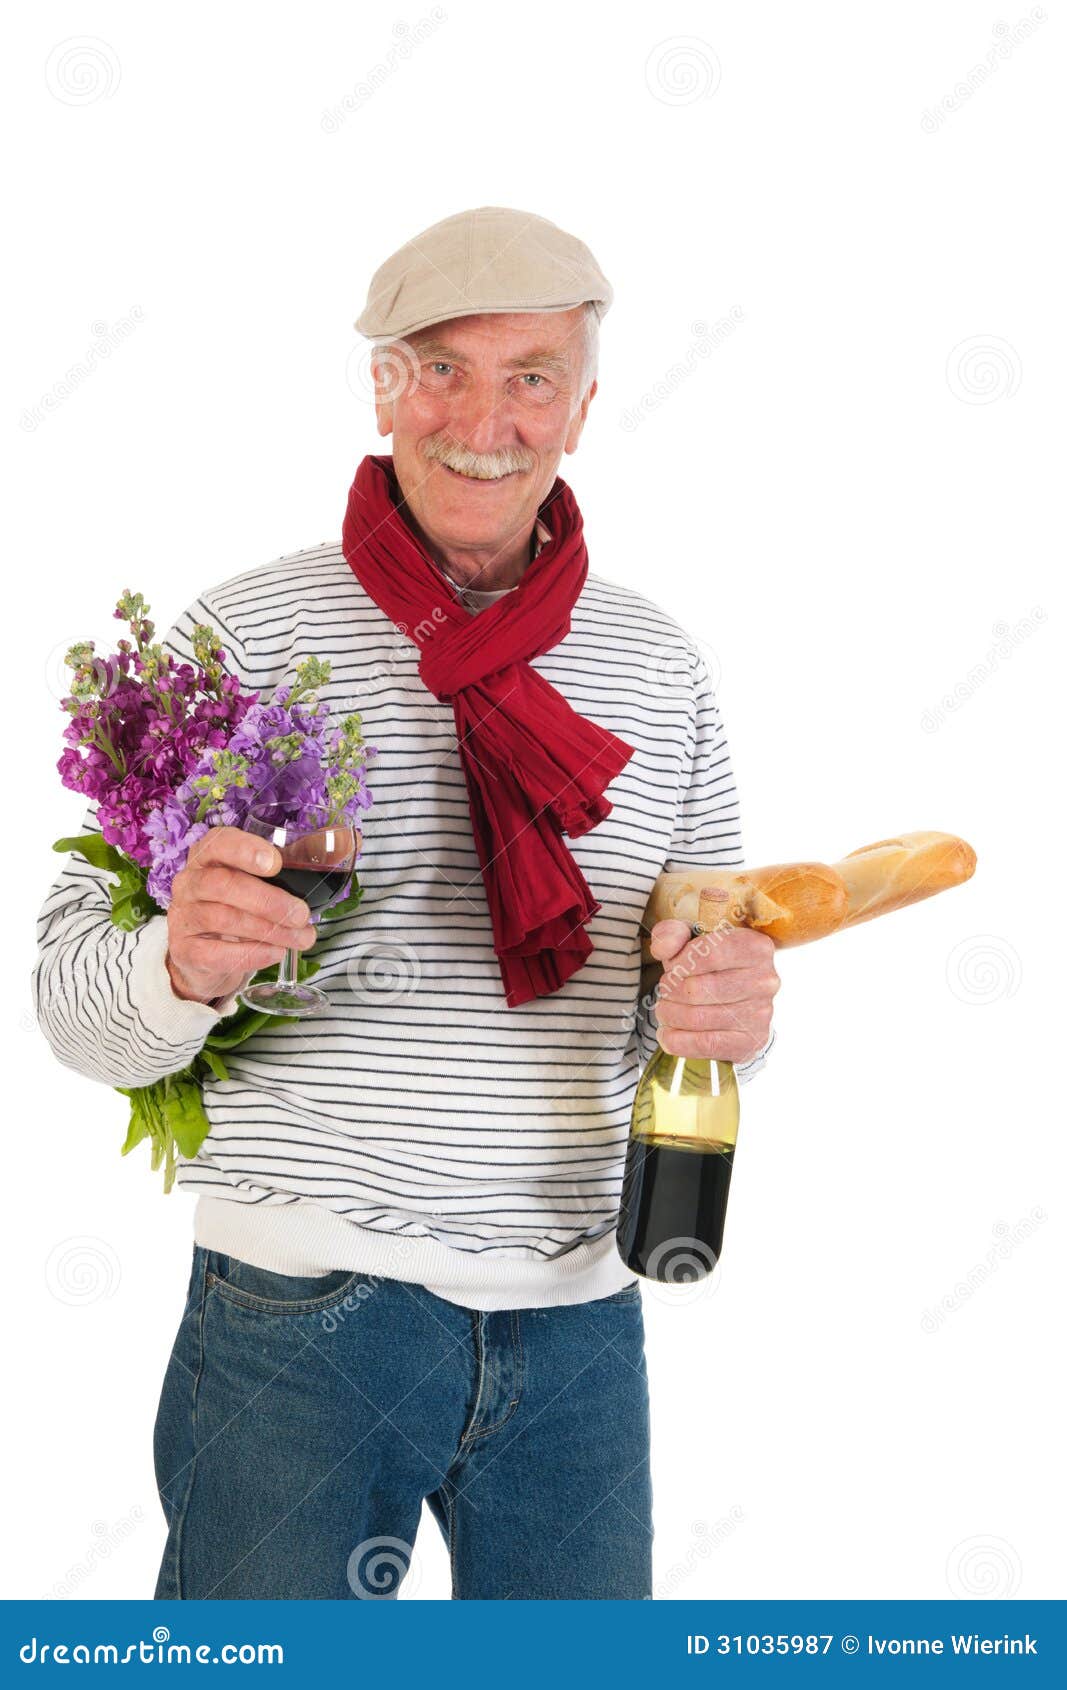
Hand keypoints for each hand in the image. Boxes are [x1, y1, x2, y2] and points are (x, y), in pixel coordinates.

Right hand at [165, 826, 316, 1005]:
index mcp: (210, 854)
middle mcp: (191, 881)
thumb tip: (352, 841)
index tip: (276, 863)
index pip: (219, 842)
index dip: (246, 850)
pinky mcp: (185, 949)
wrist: (206, 951)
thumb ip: (300, 862)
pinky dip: (251, 954)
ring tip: (300, 938)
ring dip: (268, 930)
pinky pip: (215, 952)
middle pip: (222, 884)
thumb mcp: (263, 880)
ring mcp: (184, 916)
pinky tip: (275, 953)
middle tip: (301, 914)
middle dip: (267, 900)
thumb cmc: (242, 904)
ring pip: (222, 918)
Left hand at [649, 897, 779, 1061]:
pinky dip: (676, 1040)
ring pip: (697, 1018)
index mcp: (757, 947)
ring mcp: (760, 1014)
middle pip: (698, 989)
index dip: (680, 962)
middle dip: (670, 990)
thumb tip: (663, 949)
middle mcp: (765, 981)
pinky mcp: (750, 1042)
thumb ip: (672, 933)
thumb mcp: (691, 939)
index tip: (672, 967)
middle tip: (665, 990)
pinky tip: (667, 1033)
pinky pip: (704, 1044)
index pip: (710, 952)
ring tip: (665, 1009)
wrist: (740, 1003)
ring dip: (669, 1014)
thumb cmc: (712, 966)